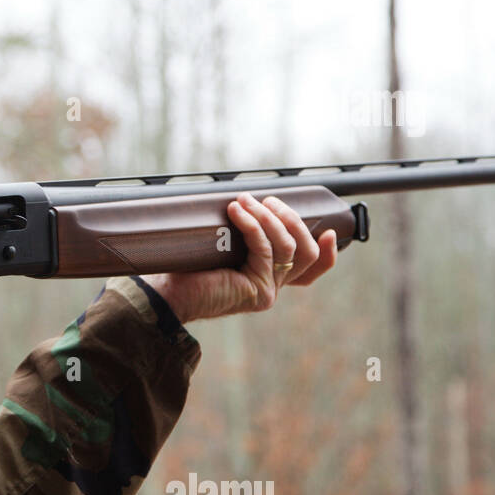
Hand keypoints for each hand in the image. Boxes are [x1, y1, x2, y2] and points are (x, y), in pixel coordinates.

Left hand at [146, 193, 338, 321]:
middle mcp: (272, 288)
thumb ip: (241, 233)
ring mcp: (267, 291)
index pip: (310, 269)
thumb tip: (246, 199)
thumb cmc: (184, 268)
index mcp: (267, 278)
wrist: (164, 295)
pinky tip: (236, 211)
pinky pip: (264, 250)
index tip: (330, 230)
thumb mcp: (220, 245)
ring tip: (245, 201)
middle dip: (289, 218)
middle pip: (305, 251)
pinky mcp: (257, 291)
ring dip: (269, 217)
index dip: (326, 252)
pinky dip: (252, 225)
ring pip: (288, 247)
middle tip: (265, 200)